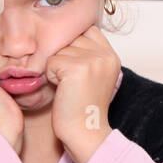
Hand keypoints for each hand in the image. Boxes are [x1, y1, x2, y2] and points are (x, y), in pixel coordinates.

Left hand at [46, 25, 120, 162]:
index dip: (75, 46)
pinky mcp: (76, 68)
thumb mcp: (94, 75)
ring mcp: (93, 60)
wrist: (85, 132)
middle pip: (70, 38)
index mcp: (112, 56)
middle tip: (73, 83)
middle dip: (64, 57)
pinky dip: (51, 77)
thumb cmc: (83, 107)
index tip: (77, 71)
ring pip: (58, 49)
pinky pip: (50, 62)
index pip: (86, 30)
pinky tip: (63, 91)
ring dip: (56, 68)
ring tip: (69, 87)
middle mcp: (106, 55)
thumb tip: (65, 32)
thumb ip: (87, 53)